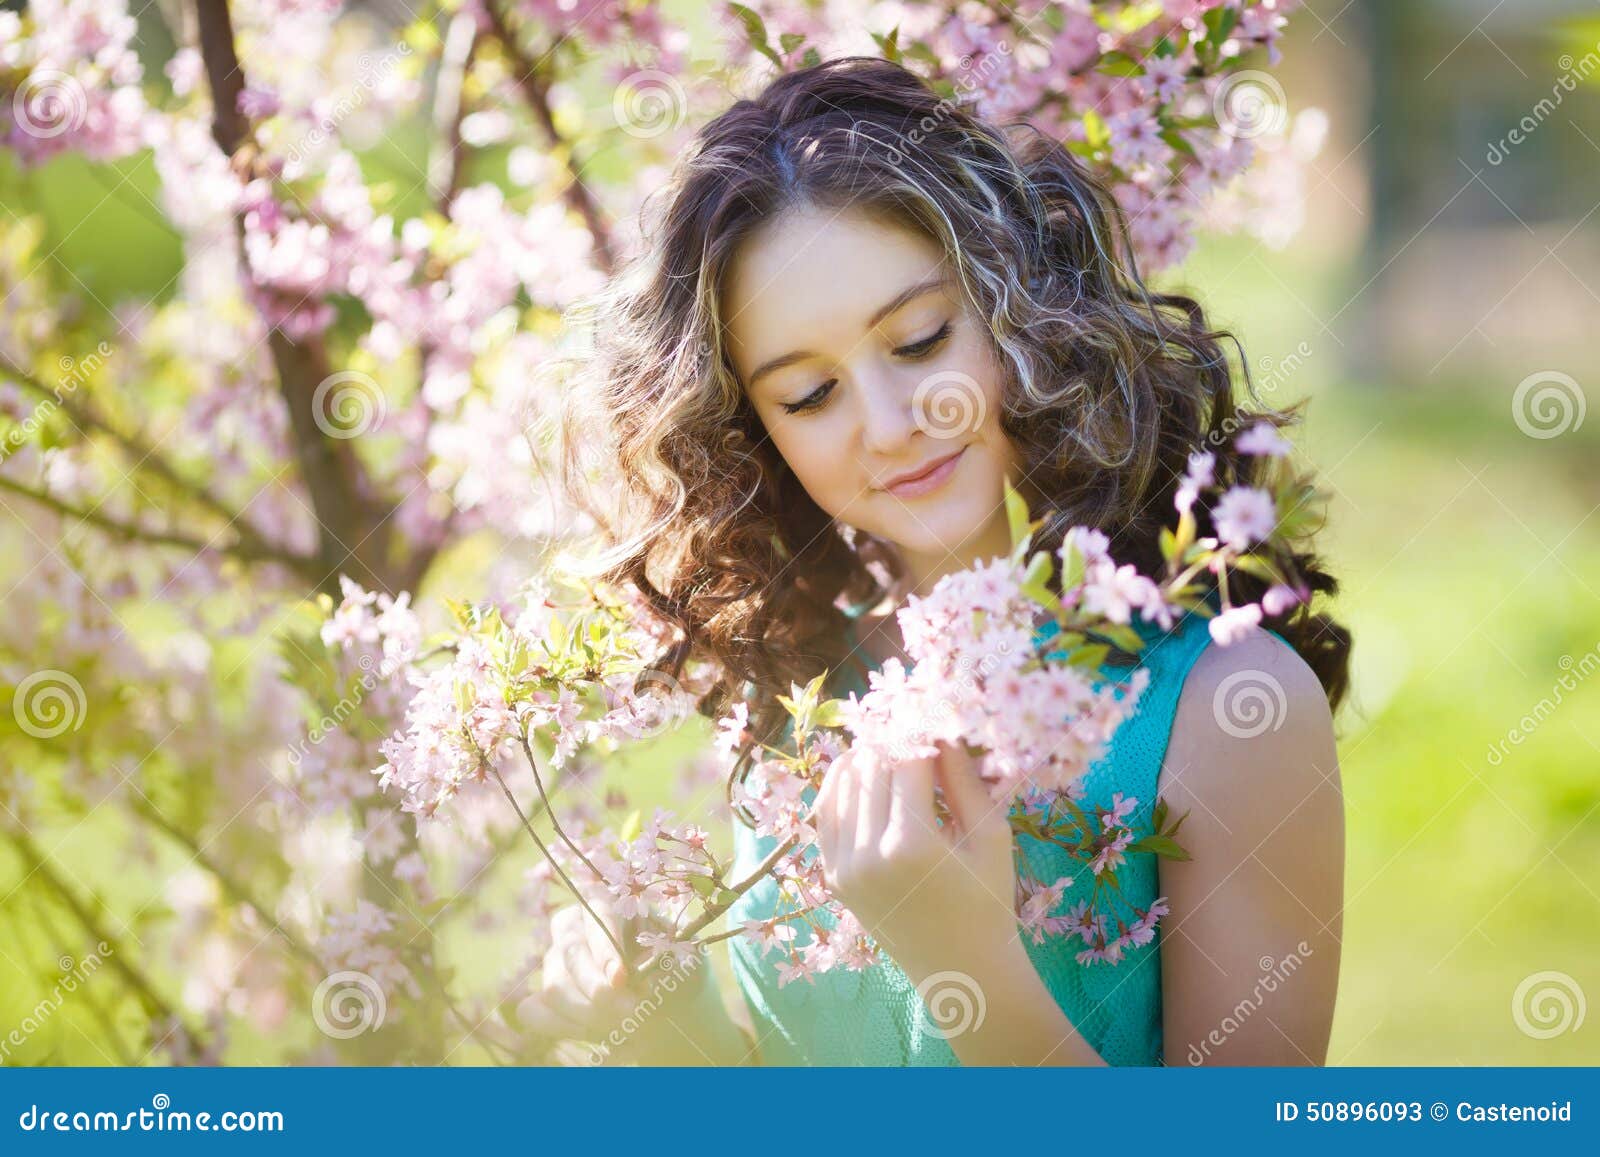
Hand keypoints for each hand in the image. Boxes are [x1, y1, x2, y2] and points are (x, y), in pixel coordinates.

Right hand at [514, 904, 713, 1064]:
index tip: (621, 979)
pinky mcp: (542, 996)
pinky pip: (534, 1012)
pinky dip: (564, 1028)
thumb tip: (629, 977)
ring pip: (554, 985)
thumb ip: (663, 960)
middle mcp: (576, 926)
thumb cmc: (678, 974)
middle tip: (631, 1014)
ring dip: (589, 1013)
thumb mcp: (685, 963)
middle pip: (570, 950)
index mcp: (613, 905)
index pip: (598, 913)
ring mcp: (554, 961)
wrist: (671, 1008)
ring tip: (626, 1027)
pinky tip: (598, 1035)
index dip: (605, 946)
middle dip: (598, 988)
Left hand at [811, 741, 1018, 977]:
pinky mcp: (832, 877)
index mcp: (911, 844)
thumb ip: (964, 780)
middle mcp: (867, 854)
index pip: (907, 760)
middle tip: (913, 725)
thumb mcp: (990, 837)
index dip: (921, 730)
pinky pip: (826, 813)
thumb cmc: (987, 902)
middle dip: (893, 739)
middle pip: (872, 767)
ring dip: (867, 757)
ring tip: (892, 745)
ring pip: (844, 783)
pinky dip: (842, 784)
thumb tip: (944, 728)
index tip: (932, 713)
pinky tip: (863, 769)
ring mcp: (843, 867)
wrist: (959, 969)